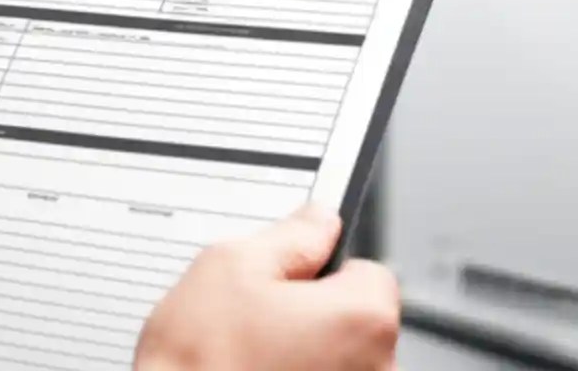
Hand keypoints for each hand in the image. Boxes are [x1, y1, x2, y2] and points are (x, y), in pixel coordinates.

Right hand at [133, 205, 398, 370]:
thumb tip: (319, 222)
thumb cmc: (198, 362)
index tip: (286, 277)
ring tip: (245, 356)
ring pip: (334, 358)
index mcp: (364, 319)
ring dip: (302, 353)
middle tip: (253, 318)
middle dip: (310, 313)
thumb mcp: (231, 266)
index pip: (367, 271)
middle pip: (352, 320)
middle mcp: (378, 368)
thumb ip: (289, 237)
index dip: (320, 269)